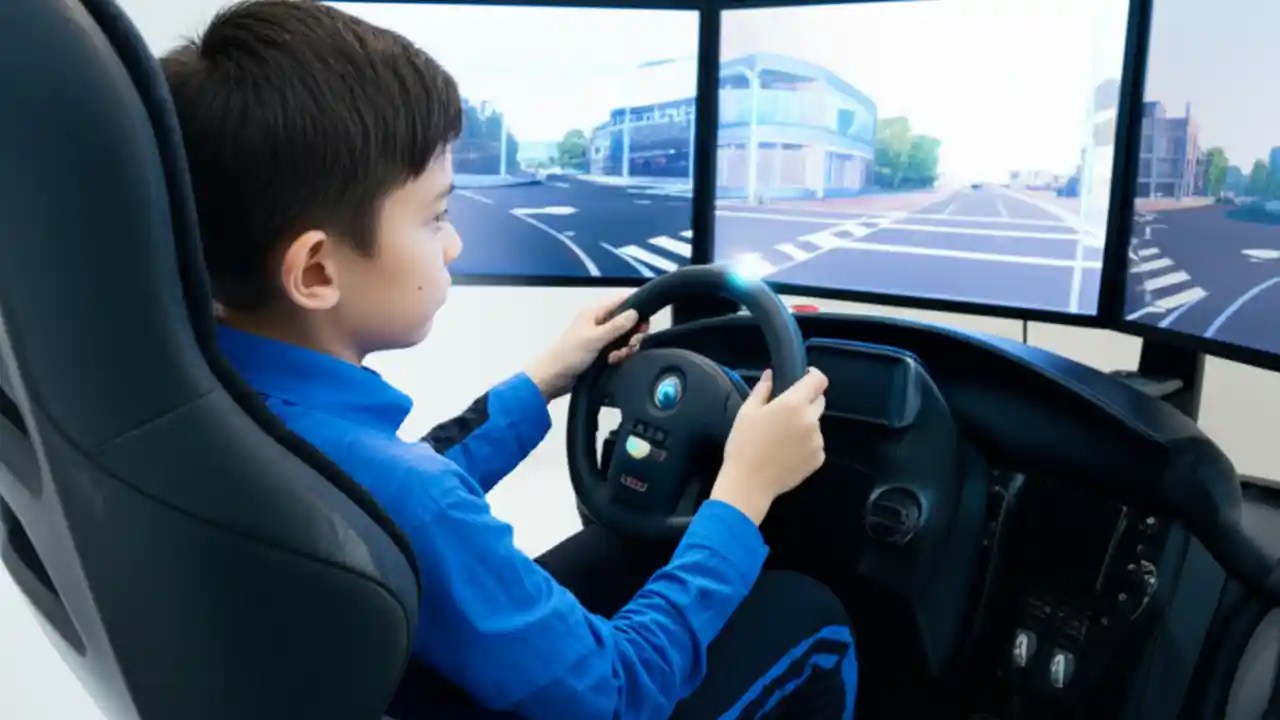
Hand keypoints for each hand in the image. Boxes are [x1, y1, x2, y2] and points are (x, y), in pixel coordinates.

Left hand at [524, 293, 648, 400]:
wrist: (554, 378)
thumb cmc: (568, 355)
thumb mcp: (595, 338)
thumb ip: (617, 326)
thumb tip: (635, 313)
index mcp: (594, 313)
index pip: (620, 302)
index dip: (635, 307)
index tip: (645, 321)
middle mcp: (598, 323)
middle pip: (626, 322)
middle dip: (632, 333)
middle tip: (632, 344)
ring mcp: (600, 338)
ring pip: (624, 338)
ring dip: (625, 347)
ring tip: (617, 356)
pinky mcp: (601, 353)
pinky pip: (618, 350)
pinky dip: (619, 356)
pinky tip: (613, 362)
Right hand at [711, 368, 827, 523]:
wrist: (749, 483)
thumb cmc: (744, 444)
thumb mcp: (747, 412)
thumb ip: (762, 390)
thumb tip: (771, 374)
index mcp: (793, 404)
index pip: (818, 380)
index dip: (813, 375)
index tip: (804, 377)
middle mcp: (811, 420)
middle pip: (819, 401)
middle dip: (807, 401)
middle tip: (786, 411)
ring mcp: (817, 441)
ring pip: (815, 424)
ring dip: (804, 425)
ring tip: (782, 438)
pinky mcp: (819, 459)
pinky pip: (815, 444)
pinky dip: (805, 444)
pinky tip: (787, 453)